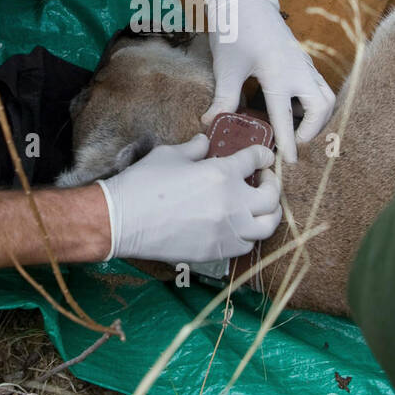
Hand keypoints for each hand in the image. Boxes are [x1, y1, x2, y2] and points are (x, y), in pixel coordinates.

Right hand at [96, 135, 281, 262]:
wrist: (122, 222)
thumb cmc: (142, 184)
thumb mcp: (169, 154)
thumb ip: (195, 148)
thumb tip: (205, 143)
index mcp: (221, 173)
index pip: (255, 160)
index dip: (263, 156)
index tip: (264, 157)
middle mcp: (231, 203)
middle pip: (271, 197)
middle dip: (272, 185)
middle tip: (265, 180)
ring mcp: (226, 231)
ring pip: (266, 226)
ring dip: (267, 214)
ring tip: (260, 207)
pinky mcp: (216, 251)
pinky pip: (246, 245)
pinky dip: (249, 234)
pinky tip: (240, 227)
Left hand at [202, 0, 334, 162]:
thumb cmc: (234, 30)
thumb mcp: (227, 67)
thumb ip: (224, 99)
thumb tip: (212, 124)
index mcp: (278, 74)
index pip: (286, 118)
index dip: (289, 143)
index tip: (289, 162)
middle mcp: (298, 69)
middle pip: (321, 108)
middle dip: (312, 130)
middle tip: (294, 142)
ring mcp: (304, 62)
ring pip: (326, 96)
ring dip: (318, 116)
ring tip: (299, 129)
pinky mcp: (303, 58)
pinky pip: (319, 85)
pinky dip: (315, 102)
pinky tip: (296, 108)